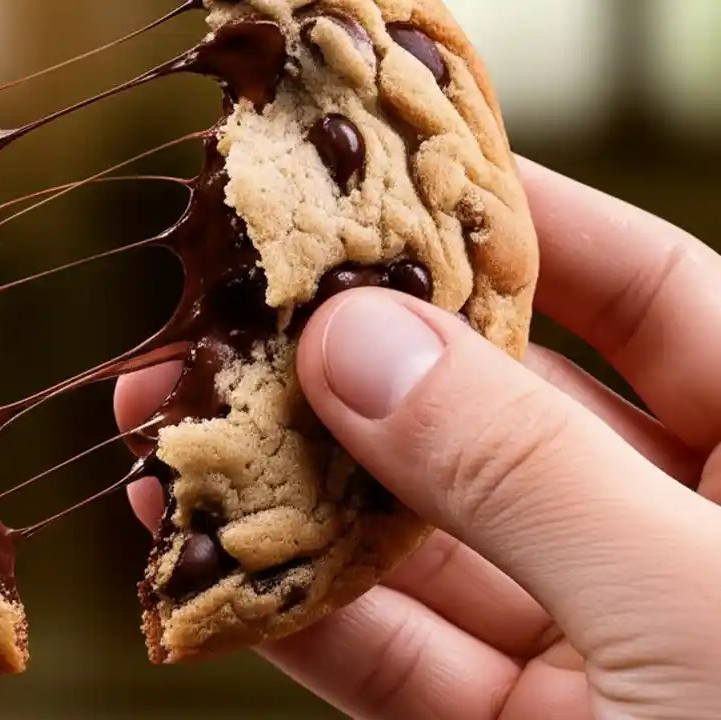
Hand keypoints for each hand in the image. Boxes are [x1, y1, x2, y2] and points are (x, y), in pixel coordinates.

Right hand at [116, 159, 720, 718]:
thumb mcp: (685, 598)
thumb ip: (521, 470)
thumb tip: (355, 345)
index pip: (654, 301)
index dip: (531, 228)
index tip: (397, 182)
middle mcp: (676, 542)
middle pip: (502, 417)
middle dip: (358, 363)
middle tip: (235, 313)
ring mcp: (599, 648)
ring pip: (424, 542)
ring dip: (290, 487)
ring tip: (172, 420)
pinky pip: (398, 660)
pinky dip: (298, 614)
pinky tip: (204, 557)